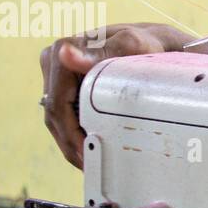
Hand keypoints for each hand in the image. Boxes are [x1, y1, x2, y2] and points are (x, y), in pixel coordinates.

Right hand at [39, 23, 198, 167]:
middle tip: (89, 164)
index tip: (86, 152)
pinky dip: (74, 133)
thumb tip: (65, 52)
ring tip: (88, 162)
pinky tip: (87, 148)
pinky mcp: (65, 85)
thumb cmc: (144, 44)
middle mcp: (54, 60)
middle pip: (54, 114)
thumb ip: (99, 53)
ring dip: (70, 143)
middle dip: (70, 143)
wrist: (153, 43)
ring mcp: (58, 74)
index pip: (56, 104)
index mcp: (60, 50)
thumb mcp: (128, 47)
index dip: (69, 133)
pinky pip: (64, 115)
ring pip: (56, 118)